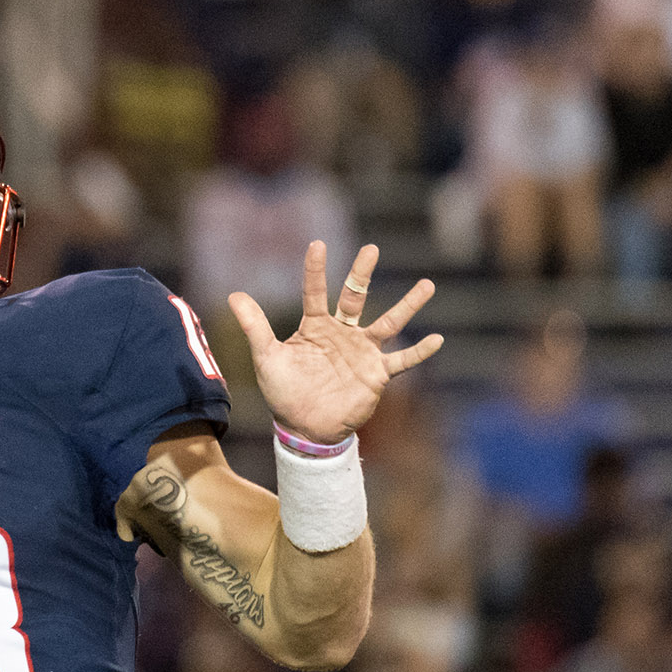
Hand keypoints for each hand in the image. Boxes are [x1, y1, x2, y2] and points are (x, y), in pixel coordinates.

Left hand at [230, 242, 441, 444]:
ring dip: (407, 305)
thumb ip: (255, 327)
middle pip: (355, 297)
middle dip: (362, 274)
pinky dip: (419, 351)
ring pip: (388, 323)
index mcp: (315, 326)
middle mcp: (342, 333)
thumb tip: (234, 295)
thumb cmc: (285, 392)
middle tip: (371, 249)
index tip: (317, 244)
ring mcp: (362, 352)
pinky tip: (437, 339)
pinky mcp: (376, 373)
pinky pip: (402, 360)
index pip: (315, 292)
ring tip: (428, 284)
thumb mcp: (267, 358)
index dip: (315, 270)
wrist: (305, 427)